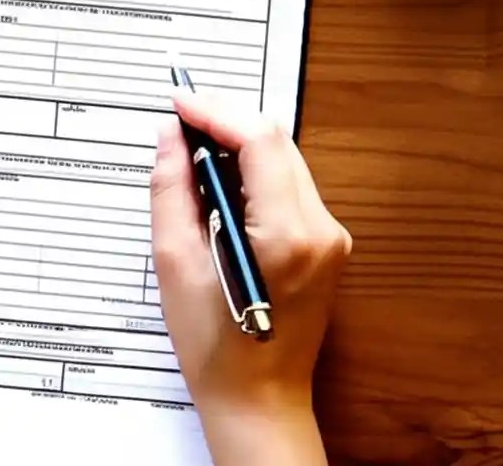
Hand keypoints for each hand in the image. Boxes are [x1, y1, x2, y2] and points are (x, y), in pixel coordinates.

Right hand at [150, 93, 349, 464]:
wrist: (258, 398)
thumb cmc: (217, 348)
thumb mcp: (176, 263)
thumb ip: (172, 190)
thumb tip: (171, 138)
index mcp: (287, 235)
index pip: (260, 141)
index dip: (217, 111)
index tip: (180, 103)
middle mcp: (321, 230)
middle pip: (277, 143)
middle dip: (227, 123)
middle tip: (181, 123)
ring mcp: (331, 237)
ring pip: (285, 161)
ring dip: (240, 147)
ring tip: (193, 156)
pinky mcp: (327, 244)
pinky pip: (290, 187)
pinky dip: (255, 174)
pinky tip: (221, 186)